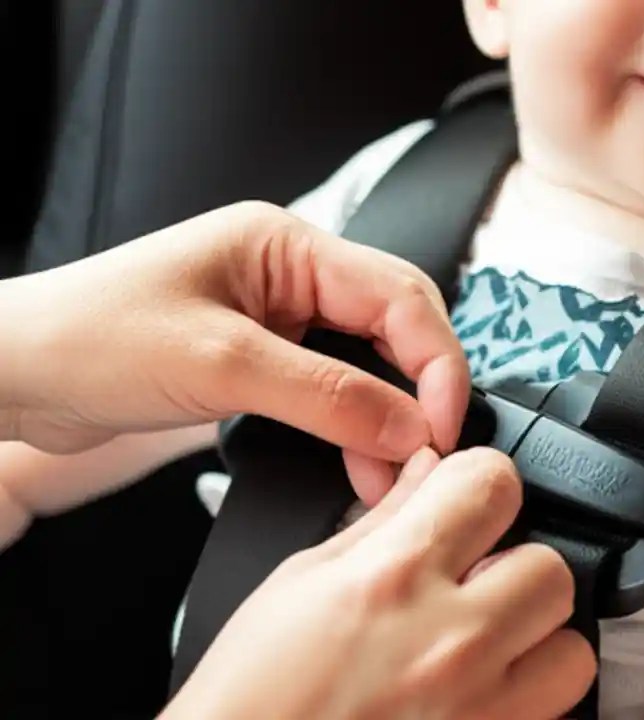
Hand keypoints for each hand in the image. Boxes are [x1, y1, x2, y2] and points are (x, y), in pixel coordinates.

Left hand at [0, 201, 469, 503]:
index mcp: (288, 244)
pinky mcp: (265, 361)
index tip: (442, 425)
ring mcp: (280, 318)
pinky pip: (336, 390)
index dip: (436, 361)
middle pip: (397, 327)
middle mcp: (292, 275)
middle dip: (420, 391)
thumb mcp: (221, 365)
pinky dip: (354, 429)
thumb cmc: (88, 339)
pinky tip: (358, 463)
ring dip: (389, 418)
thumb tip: (411, 428)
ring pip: (372, 363)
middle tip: (426, 453)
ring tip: (388, 473)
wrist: (14, 376)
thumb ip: (328, 396)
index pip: (400, 294)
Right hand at [163, 447, 596, 719]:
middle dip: (518, 568)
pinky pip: (553, 714)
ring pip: (573, 651)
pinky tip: (479, 695)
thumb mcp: (300, 583)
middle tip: (479, 586)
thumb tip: (428, 472)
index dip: (482, 484)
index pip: (494, 484)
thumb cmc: (250, 697)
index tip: (470, 500)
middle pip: (552, 569)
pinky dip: (528, 701)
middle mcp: (450, 643)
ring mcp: (478, 710)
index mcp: (394, 580)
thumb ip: (381, 522)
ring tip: (488, 650)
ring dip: (537, 643)